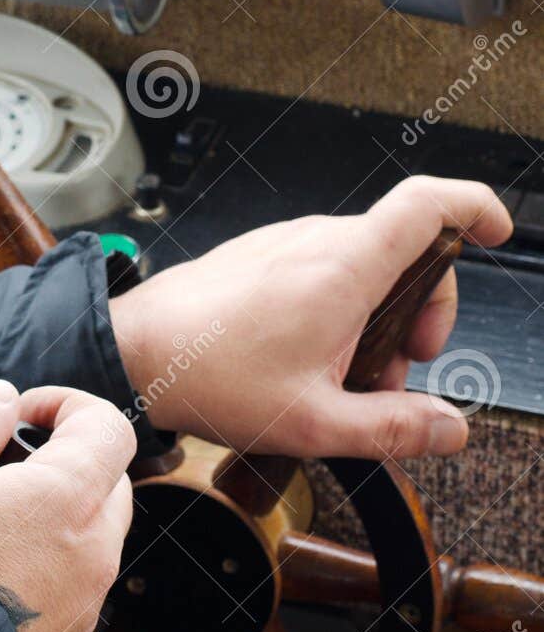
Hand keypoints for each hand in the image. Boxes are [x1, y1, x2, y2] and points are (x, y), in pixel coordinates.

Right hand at [0, 381, 135, 631]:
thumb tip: (1, 398)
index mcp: (65, 499)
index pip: (109, 427)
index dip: (68, 405)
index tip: (24, 413)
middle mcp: (92, 550)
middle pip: (107, 480)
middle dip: (63, 459)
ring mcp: (85, 601)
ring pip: (91, 533)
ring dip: (54, 513)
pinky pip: (75, 580)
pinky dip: (47, 561)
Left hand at [109, 176, 511, 461]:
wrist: (133, 352)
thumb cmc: (210, 378)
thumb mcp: (314, 422)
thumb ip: (393, 427)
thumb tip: (449, 428)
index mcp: (344, 267)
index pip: (431, 203)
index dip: (476, 206)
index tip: (498, 231)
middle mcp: (317, 240)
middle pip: (408, 248)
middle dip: (423, 311)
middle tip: (400, 371)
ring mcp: (286, 243)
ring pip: (365, 262)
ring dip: (377, 316)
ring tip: (345, 377)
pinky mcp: (261, 254)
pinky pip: (324, 266)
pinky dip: (339, 306)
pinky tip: (309, 359)